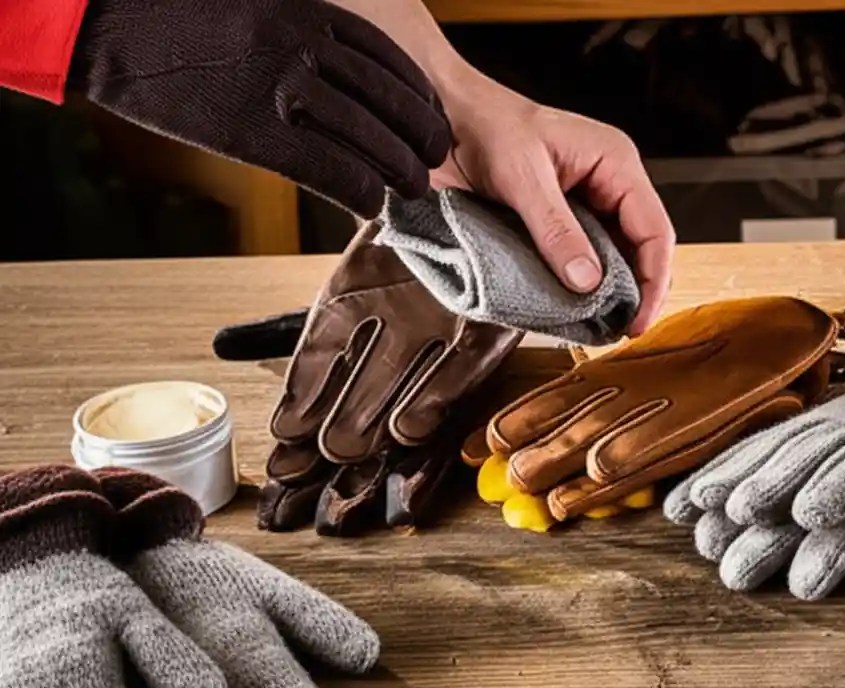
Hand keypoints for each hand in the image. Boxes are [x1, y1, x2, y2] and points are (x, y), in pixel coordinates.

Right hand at [68, 0, 451, 217]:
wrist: (107, 13)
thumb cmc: (175, 8)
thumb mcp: (255, 6)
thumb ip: (297, 27)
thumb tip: (325, 58)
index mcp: (311, 12)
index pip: (390, 62)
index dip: (417, 97)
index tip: (427, 117)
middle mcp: (306, 47)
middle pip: (391, 103)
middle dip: (421, 137)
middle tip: (431, 160)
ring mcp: (282, 89)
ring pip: (369, 140)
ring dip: (400, 172)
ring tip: (410, 189)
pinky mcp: (255, 132)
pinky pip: (331, 169)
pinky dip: (362, 191)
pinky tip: (373, 205)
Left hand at [321, 0, 674, 333]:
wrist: (442, 117)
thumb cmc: (484, 126)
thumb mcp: (522, 178)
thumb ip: (556, 230)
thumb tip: (588, 282)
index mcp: (614, 162)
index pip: (654, 229)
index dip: (653, 279)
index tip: (637, 320)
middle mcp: (608, 184)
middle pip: (639, 247)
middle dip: (634, 291)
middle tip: (619, 331)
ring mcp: (585, 203)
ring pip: (612, 257)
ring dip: (605, 291)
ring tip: (596, 326)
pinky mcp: (558, 220)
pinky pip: (580, 257)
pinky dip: (578, 284)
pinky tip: (571, 306)